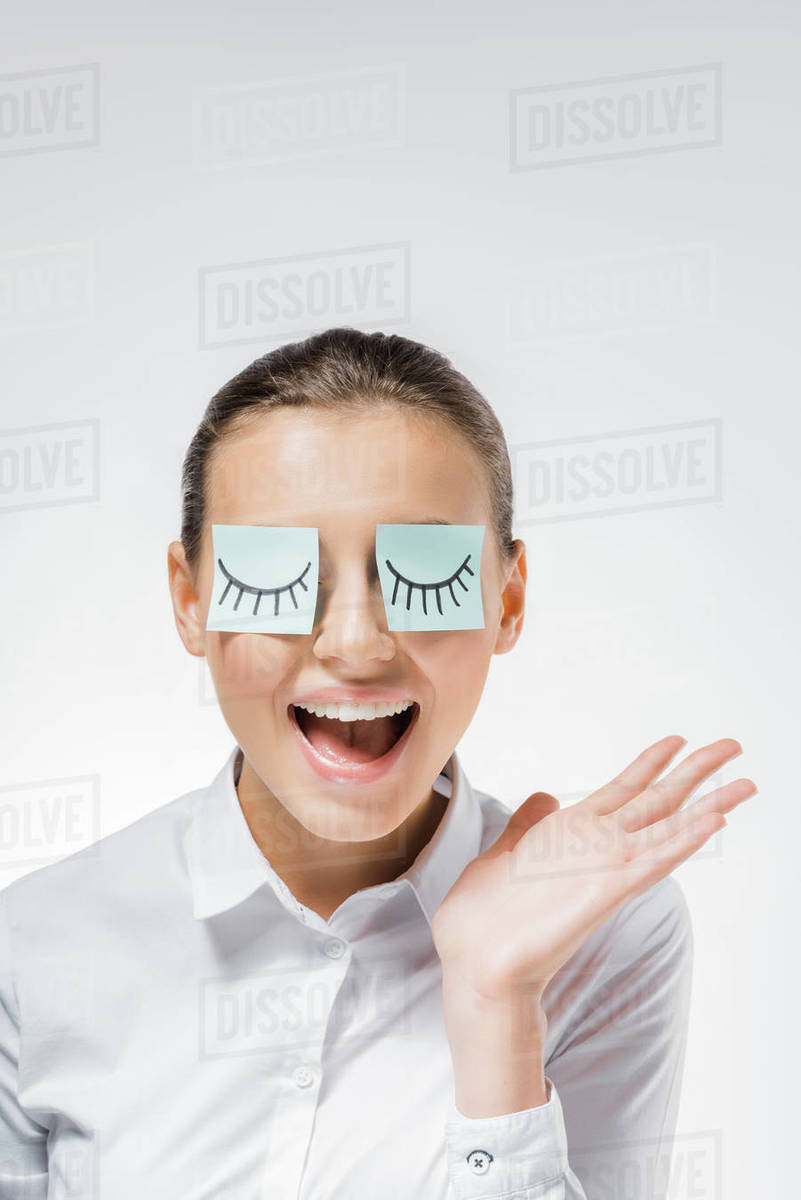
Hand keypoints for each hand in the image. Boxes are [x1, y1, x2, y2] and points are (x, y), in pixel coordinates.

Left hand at [431, 736, 755, 1004]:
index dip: (651, 763)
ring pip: (666, 830)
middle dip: (696, 772)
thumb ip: (528, 824)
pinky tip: (710, 824)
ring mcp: (605, 870)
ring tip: (745, 785)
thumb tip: (544, 797)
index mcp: (574, 835)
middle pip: (658, 802)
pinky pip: (652, 863)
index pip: (624, 790)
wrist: (474, 962)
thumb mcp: (504, 852)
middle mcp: (598, 849)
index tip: (677, 738)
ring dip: (708, 807)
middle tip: (733, 745)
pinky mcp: (604, 893)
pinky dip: (682, 843)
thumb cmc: (485, 916)